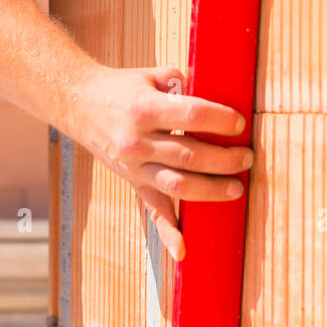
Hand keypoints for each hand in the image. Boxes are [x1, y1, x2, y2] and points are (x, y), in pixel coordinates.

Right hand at [67, 64, 253, 261]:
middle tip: (247, 157)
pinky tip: (184, 250)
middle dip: (225, 159)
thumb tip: (218, 89)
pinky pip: (152, 210)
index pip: (191, 115)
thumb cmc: (122, 87)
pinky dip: (169, 233)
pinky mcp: (133, 181)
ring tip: (236, 188)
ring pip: (177, 185)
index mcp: (144, 109)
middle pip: (190, 155)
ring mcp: (134, 166)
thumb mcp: (150, 75)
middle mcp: (137, 141)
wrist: (79, 105)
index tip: (239, 124)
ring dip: (211, 190)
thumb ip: (182, 82)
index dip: (220, 120)